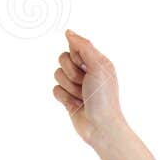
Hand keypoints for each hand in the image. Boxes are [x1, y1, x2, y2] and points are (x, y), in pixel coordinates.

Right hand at [51, 29, 125, 145]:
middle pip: (62, 59)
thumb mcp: (99, 66)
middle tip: (85, 85)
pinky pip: (55, 89)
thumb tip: (68, 32)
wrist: (101, 127)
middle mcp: (86, 72)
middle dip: (72, 73)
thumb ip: (83, 46)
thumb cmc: (104, 98)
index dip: (76, 56)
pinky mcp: (68, 98)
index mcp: (96, 62)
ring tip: (83, 98)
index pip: (74, 46)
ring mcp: (76, 85)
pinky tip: (76, 105)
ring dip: (70, 87)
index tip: (86, 67)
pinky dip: (64, 98)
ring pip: (57, 74)